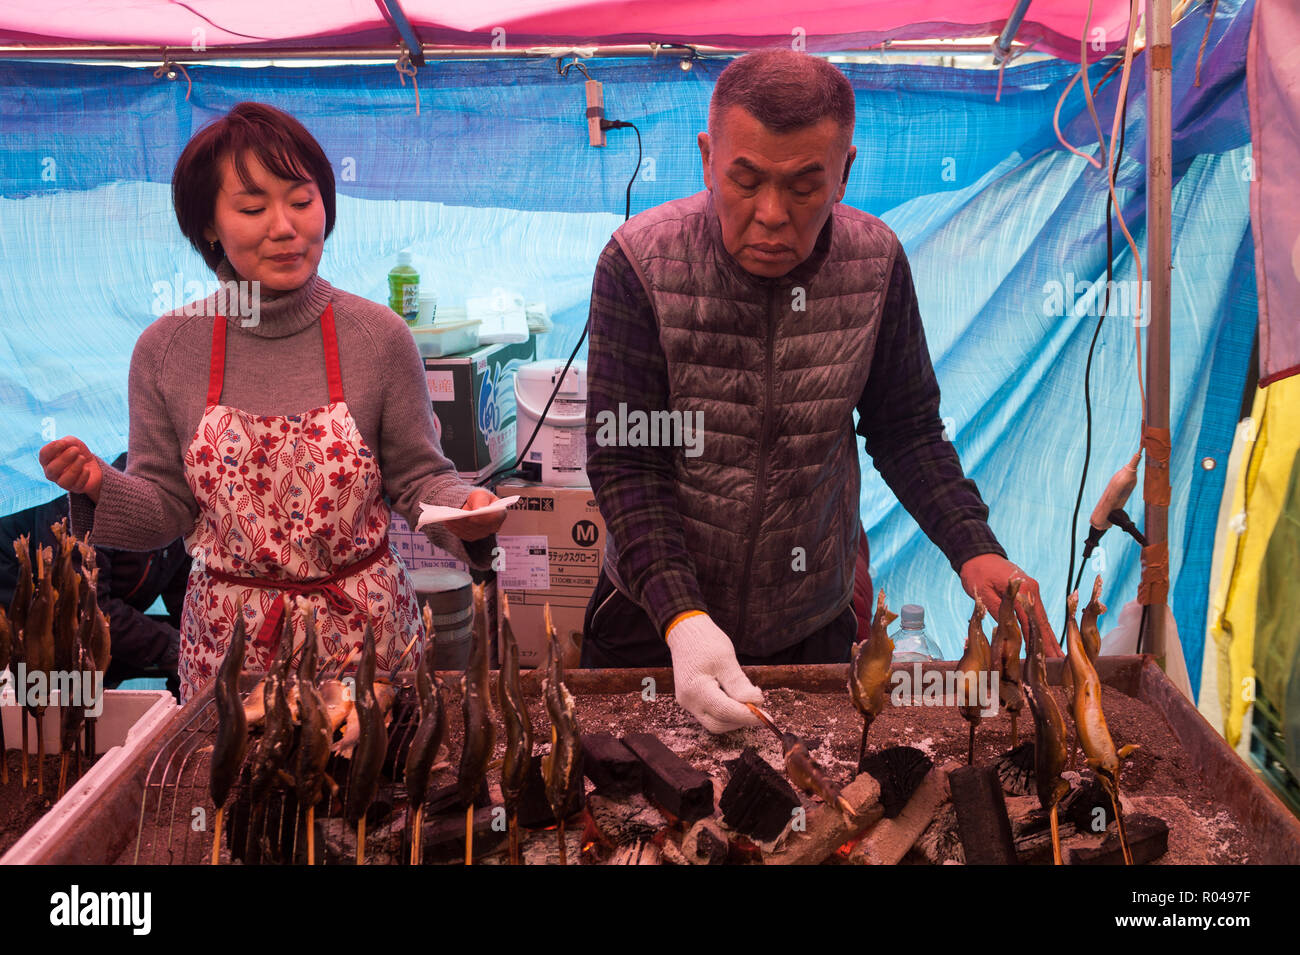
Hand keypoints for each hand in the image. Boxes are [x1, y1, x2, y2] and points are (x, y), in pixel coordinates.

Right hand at [39, 437, 102, 502]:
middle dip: (64, 459)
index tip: (63, 443)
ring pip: (63, 480)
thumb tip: (63, 443)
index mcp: (47, 460)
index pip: (43, 455)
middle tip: (76, 450)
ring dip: (74, 468)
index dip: (52, 448)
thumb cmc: (78, 453)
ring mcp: (62, 482)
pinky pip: (77, 485)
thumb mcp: (73, 443)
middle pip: (52, 469)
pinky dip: (83, 476)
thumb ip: (67, 442)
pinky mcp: (75, 488)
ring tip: (82, 458)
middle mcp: (51, 473)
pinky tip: (87, 469)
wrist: (93, 465)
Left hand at [442, 488, 504, 540]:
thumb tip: (478, 509)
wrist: (471, 504)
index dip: (482, 517)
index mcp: (500, 514)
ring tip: (448, 518)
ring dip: (458, 525)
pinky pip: (463, 535)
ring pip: (470, 531)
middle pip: (479, 526)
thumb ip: (481, 500)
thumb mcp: (480, 494)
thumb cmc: (478, 498)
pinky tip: (448, 523)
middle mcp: (493, 527)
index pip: (493, 518)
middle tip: (454, 516)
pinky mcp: (473, 537)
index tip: (471, 515)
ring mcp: (483, 534)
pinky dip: (455, 529)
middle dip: (466, 521)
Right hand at [665, 613, 763, 733]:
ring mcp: (688, 703)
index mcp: (695, 688)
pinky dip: (727, 712)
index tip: (768, 718)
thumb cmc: (706, 642)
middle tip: (759, 706)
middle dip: (740, 719)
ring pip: (715, 722)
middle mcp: (688, 700)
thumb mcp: (726, 659)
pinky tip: (736, 698)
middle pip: (718, 724)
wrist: (686, 633)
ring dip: (735, 717)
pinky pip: (711, 714)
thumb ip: (739, 684)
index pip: (724, 711)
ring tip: (747, 698)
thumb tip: (756, 704)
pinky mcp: (692, 702)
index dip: (747, 716)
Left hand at [958, 553, 1061, 657]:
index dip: (1040, 641)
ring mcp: (1032, 590)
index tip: (1048, 658)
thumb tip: (1009, 631)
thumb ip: (997, 610)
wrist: (978, 554)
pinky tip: (1047, 640)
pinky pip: (1037, 613)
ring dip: (1050, 637)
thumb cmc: (976, 573)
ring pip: (1042, 618)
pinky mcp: (1029, 591)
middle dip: (1051, 643)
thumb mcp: (983, 593)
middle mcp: (1032, 589)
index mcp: (1022, 590)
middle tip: (1060, 662)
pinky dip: (1042, 627)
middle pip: (1043, 621)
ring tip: (1058, 656)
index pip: (1033, 622)